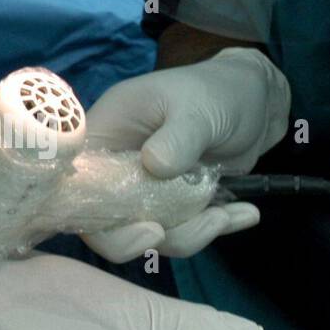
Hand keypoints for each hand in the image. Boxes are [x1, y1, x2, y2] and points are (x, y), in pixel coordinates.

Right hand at [81, 48, 291, 262]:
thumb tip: (154, 165)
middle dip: (132, 239)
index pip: (73, 181)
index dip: (83, 211)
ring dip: (186, 235)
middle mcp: (115, 166)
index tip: (122, 218)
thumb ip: (178, 136)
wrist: (255, 101)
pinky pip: (180, 233)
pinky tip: (245, 214)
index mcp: (105, 133)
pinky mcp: (172, 206)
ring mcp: (143, 190)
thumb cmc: (217, 91)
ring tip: (225, 216)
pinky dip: (211, 230)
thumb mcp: (199, 108)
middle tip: (164, 236)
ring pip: (144, 234)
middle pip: (99, 221)